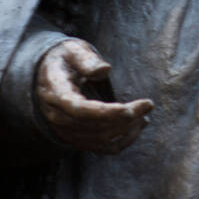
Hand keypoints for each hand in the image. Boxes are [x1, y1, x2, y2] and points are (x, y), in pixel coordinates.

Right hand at [35, 38, 153, 153]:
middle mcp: (58, 117)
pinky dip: (122, 141)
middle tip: (147, 105)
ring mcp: (66, 131)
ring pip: (100, 140)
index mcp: (55, 93)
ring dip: (126, 131)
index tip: (132, 109)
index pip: (80, 110)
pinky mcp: (76, 138)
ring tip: (144, 116)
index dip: (107, 113)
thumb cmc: (66, 59)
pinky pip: (101, 147)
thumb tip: (104, 69)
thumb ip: (86, 59)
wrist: (50, 76)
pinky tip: (137, 127)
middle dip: (125, 120)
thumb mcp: (73, 50)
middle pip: (94, 127)